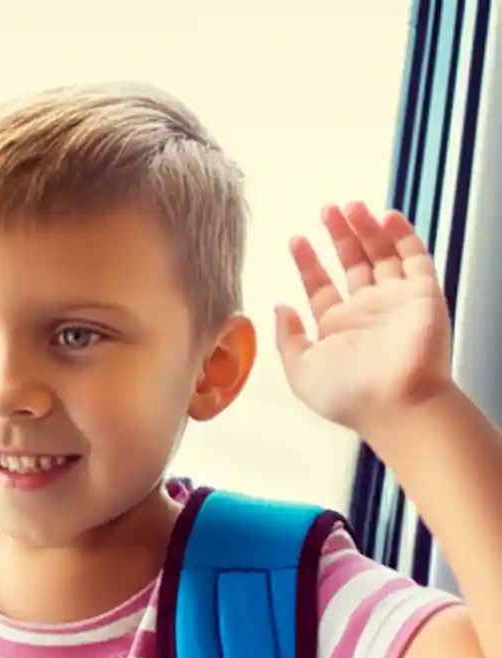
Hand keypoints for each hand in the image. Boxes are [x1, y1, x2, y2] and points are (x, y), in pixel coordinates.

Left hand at [274, 202, 453, 434]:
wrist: (394, 403)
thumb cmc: (347, 395)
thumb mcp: (300, 370)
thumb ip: (287, 338)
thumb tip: (280, 307)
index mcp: (337, 329)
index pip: (322, 286)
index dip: (309, 262)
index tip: (297, 239)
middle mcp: (367, 313)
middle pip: (353, 264)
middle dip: (339, 236)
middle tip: (326, 209)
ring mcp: (396, 302)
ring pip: (382, 255)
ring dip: (367, 229)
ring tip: (350, 206)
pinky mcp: (424, 295)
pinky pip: (415, 259)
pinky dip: (402, 236)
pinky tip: (386, 217)